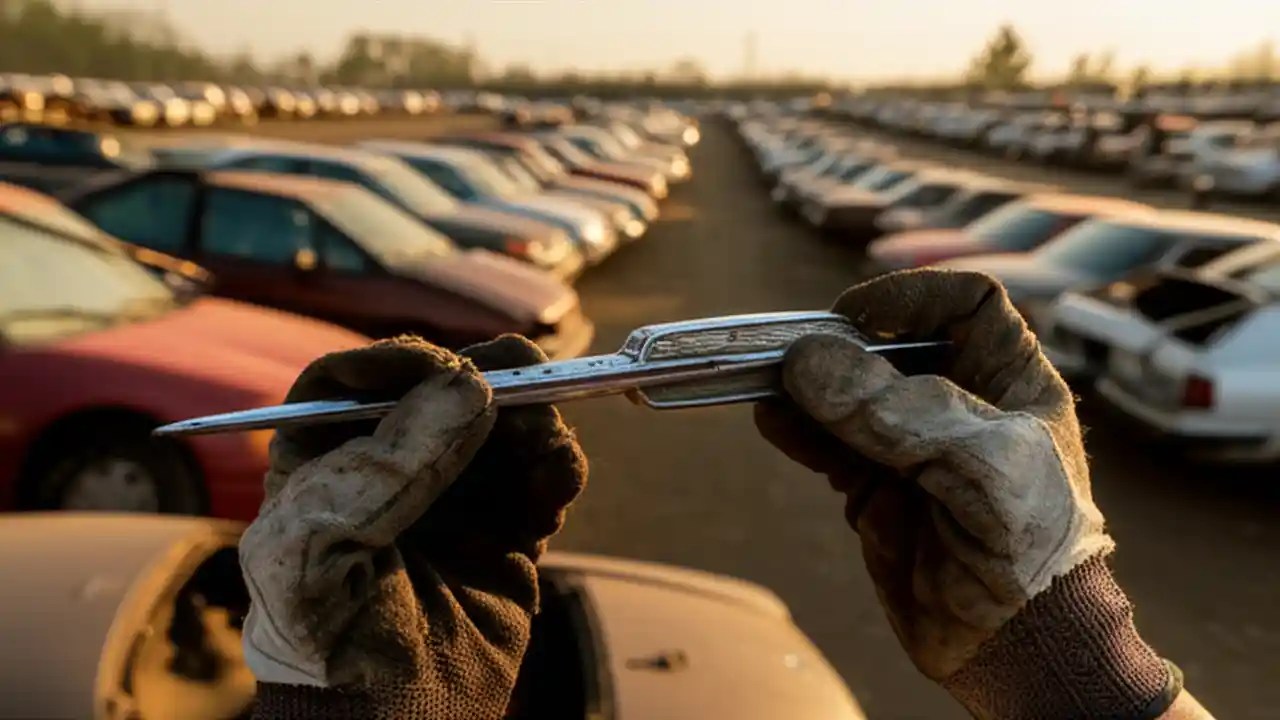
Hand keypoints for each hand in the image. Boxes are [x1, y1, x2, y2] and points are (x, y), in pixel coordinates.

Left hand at [239, 335, 585, 718]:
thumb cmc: (324, 643)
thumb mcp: (318, 546)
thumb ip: (386, 461)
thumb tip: (466, 385)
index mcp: (323, 464)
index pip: (353, 382)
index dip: (395, 361)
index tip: (439, 365)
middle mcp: (390, 469)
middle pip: (443, 388)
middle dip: (487, 380)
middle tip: (522, 388)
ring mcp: (454, 498)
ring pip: (503, 423)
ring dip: (535, 421)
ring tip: (545, 450)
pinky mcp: (507, 530)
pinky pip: (542, 475)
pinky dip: (559, 467)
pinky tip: (555, 487)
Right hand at [757, 270, 1176, 718]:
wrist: (1018, 643)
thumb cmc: (1031, 542)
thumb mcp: (978, 461)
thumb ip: (893, 410)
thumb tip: (807, 362)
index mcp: (1010, 380)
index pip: (964, 306)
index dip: (912, 297)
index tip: (859, 314)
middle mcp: (959, 404)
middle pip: (890, 348)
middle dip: (841, 346)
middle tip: (793, 352)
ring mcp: (912, 447)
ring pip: (848, 396)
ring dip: (807, 387)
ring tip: (768, 383)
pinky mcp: (874, 490)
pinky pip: (826, 446)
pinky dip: (797, 430)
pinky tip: (772, 419)